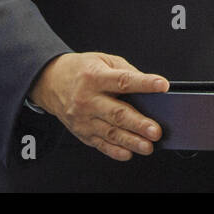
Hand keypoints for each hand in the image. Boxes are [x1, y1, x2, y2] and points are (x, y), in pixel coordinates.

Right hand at [28, 52, 169, 160]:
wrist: (51, 82)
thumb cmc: (81, 70)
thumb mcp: (104, 60)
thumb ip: (126, 72)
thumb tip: (148, 85)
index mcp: (95, 77)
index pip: (123, 81)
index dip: (144, 83)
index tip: (162, 86)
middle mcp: (87, 99)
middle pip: (117, 113)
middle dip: (138, 124)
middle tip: (156, 131)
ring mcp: (83, 118)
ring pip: (110, 132)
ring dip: (131, 141)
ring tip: (147, 146)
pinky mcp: (82, 131)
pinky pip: (100, 143)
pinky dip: (115, 150)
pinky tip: (128, 153)